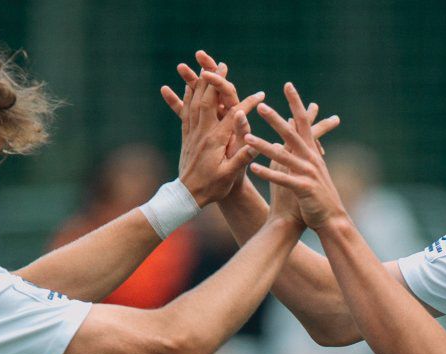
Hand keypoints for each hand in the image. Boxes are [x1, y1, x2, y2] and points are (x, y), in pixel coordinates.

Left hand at [160, 57, 262, 206]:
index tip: (261, 96)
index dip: (248, 104)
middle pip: (208, 100)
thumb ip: (241, 157)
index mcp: (216, 140)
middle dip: (215, 81)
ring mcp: (192, 133)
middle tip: (223, 65)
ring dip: (199, 84)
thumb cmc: (212, 188)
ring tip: (203, 67)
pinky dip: (186, 97)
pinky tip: (186, 88)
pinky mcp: (186, 136)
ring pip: (194, 102)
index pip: (233, 115)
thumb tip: (254, 142)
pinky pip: (185, 112)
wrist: (187, 196)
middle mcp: (202, 132)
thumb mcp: (230, 175)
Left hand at [245, 83, 348, 230]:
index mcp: (311, 151)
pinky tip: (254, 169)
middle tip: (261, 106)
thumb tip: (280, 143)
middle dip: (275, 120)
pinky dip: (268, 174)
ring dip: (264, 146)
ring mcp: (308, 173)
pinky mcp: (304, 189)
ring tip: (247, 138)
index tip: (288, 85)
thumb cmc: (315, 196)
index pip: (303, 122)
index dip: (296, 103)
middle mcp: (311, 158)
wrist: (331, 220)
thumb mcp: (305, 171)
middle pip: (291, 134)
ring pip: (283, 156)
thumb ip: (293, 155)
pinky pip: (283, 179)